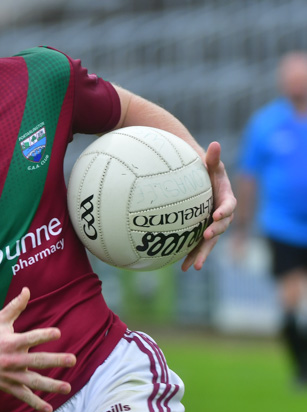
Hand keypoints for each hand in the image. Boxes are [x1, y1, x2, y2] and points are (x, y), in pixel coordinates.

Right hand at [0, 288, 75, 411]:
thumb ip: (15, 306)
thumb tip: (27, 290)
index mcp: (11, 342)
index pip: (31, 338)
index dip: (45, 335)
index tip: (57, 333)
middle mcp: (12, 359)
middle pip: (37, 360)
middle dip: (56, 360)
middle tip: (72, 360)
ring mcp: (10, 375)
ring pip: (34, 382)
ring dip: (51, 385)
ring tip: (67, 387)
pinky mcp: (7, 386)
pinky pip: (23, 396)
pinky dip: (35, 403)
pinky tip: (48, 408)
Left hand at [181, 141, 236, 270]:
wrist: (199, 181)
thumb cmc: (205, 170)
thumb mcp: (210, 163)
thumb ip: (213, 157)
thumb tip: (215, 144)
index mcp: (226, 198)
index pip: (229, 205)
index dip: (224, 210)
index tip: (216, 214)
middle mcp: (221, 214)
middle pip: (221, 226)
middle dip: (214, 232)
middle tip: (205, 236)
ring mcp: (212, 225)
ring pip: (209, 242)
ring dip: (202, 253)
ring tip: (193, 266)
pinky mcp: (202, 232)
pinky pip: (198, 246)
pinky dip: (191, 256)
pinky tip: (183, 267)